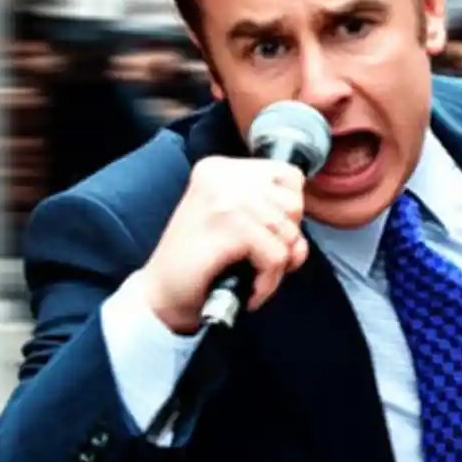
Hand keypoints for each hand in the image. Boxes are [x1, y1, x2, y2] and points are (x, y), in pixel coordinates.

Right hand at [142, 156, 307, 333]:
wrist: (161, 293)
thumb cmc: (202, 262)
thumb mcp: (239, 224)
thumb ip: (274, 218)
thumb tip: (300, 241)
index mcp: (223, 168)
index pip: (289, 176)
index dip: (289, 213)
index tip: (264, 234)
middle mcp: (223, 176)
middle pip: (293, 205)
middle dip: (285, 241)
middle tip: (257, 259)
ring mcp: (225, 199)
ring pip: (288, 233)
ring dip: (276, 266)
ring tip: (250, 274)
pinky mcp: (228, 227)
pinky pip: (276, 256)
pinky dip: (268, 282)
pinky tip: (247, 286)